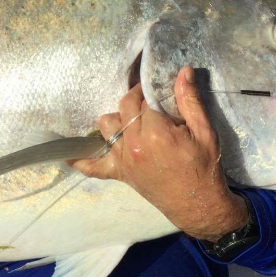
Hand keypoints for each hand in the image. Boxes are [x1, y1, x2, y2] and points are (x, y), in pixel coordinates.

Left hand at [72, 66, 249, 241]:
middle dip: (137, 100)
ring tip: (134, 121)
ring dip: (118, 119)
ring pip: (106, 126)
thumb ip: (189, 100)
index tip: (162, 93)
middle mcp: (133, 145)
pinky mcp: (119, 173)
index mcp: (156, 133)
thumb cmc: (205, 168)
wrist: (199, 206)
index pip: (145, 100)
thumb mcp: (205, 132)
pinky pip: (93, 167)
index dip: (154, 94)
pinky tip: (70, 152)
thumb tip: (183, 71)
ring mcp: (123, 160)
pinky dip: (82, 159)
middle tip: (151, 103)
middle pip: (124, 108)